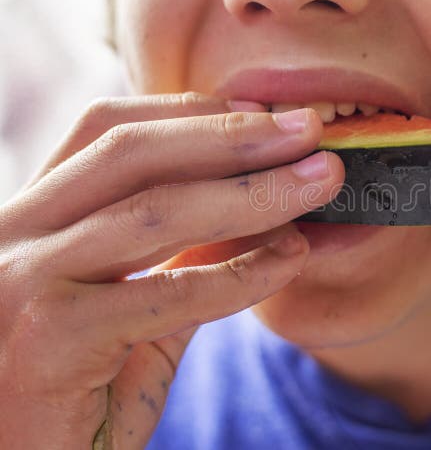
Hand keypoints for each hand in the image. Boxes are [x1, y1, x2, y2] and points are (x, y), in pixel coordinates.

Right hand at [0, 93, 343, 448]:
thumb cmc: (74, 396)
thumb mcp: (132, 313)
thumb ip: (183, 260)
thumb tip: (270, 215)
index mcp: (30, 219)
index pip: (107, 132)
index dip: (192, 114)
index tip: (265, 116)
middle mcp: (12, 237)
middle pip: (132, 153)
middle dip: (232, 136)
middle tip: (308, 129)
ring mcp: (19, 284)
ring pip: (155, 211)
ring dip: (254, 192)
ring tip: (321, 182)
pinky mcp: (45, 341)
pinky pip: (168, 293)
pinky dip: (241, 273)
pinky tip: (292, 259)